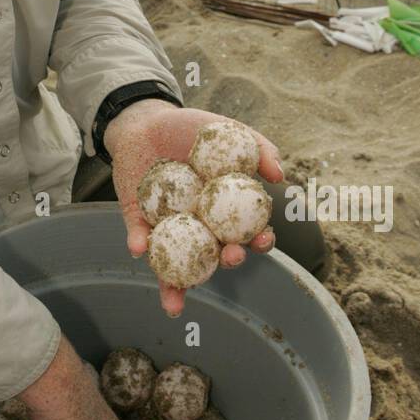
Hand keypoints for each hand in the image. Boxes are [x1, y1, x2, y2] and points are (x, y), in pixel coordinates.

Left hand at [104, 101, 282, 316]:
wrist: (144, 122)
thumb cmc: (189, 129)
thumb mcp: (226, 131)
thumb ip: (258, 148)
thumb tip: (280, 175)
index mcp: (225, 209)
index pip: (249, 231)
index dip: (260, 240)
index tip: (264, 238)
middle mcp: (200, 225)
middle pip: (218, 253)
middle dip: (228, 261)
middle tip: (232, 257)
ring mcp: (170, 228)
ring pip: (177, 263)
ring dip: (177, 283)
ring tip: (176, 298)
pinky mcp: (138, 222)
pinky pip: (140, 237)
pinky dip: (139, 244)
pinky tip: (138, 248)